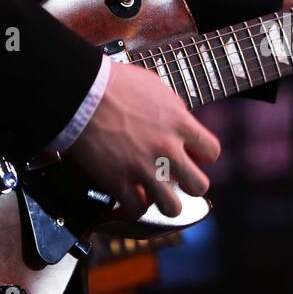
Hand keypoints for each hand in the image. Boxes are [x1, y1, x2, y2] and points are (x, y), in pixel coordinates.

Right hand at [67, 62, 220, 219]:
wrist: (80, 93)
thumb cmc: (114, 84)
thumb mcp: (155, 86)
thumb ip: (173, 108)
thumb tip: (180, 119)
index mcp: (180, 123)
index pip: (212, 152)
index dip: (202, 156)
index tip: (191, 155)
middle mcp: (167, 150)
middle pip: (199, 186)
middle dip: (189, 184)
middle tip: (175, 177)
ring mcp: (144, 168)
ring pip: (173, 208)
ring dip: (164, 202)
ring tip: (154, 193)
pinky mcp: (118, 181)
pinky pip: (136, 209)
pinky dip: (133, 206)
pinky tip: (129, 196)